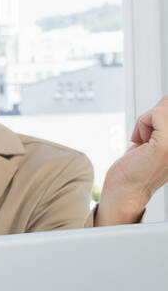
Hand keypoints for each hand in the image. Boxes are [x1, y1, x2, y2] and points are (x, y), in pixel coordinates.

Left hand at [97, 96, 167, 225]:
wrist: (126, 190)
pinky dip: (142, 124)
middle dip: (155, 116)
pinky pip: (157, 114)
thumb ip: (164, 121)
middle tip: (147, 138)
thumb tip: (166, 100)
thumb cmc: (138, 166)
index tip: (153, 136)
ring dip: (147, 121)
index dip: (161, 116)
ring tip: (145, 141)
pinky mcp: (166, 144)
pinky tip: (140, 141)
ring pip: (165, 106)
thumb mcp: (157, 138)